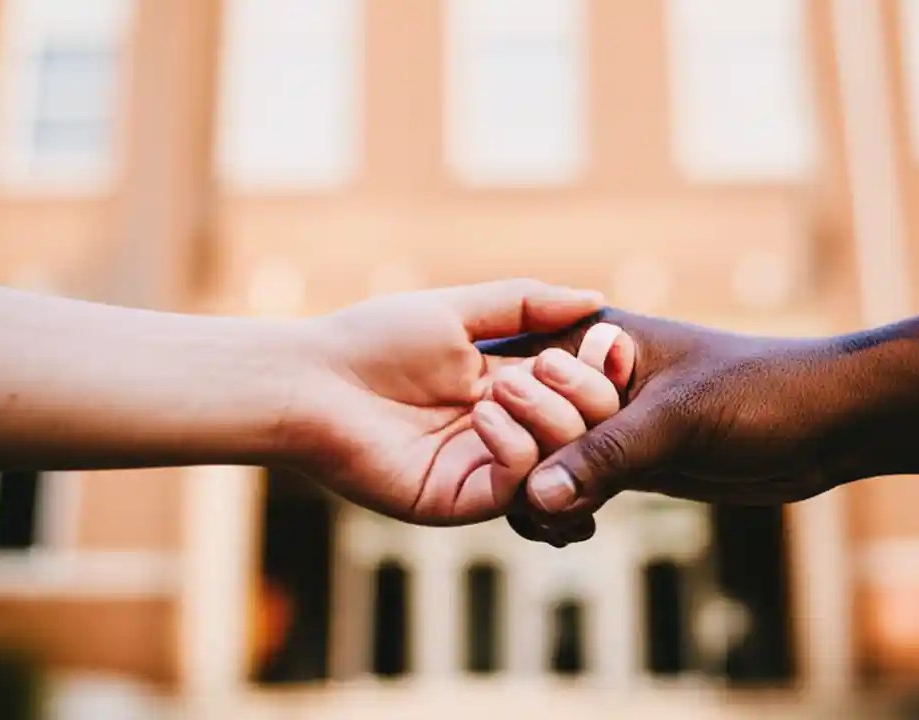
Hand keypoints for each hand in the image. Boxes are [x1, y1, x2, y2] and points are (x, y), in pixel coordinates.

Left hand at [279, 279, 604, 525]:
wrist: (313, 382)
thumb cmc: (374, 340)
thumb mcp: (459, 310)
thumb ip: (527, 304)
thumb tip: (594, 298)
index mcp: (509, 388)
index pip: (582, 390)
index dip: (598, 371)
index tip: (605, 344)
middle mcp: (505, 432)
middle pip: (586, 431)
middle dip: (579, 395)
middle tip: (539, 368)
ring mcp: (484, 469)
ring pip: (560, 461)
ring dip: (545, 416)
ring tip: (501, 386)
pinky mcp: (460, 500)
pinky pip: (517, 484)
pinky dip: (515, 445)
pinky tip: (482, 414)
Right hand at [485, 309, 859, 542]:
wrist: (830, 424)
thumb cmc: (764, 394)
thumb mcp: (680, 420)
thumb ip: (605, 454)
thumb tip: (535, 496)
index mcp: (593, 339)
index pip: (516, 382)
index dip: (504, 430)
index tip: (514, 476)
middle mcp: (590, 376)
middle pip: (521, 428)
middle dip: (519, 474)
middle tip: (543, 512)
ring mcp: (607, 420)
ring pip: (542, 464)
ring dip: (539, 500)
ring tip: (562, 530)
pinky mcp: (627, 459)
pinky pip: (573, 486)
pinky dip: (562, 511)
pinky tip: (572, 533)